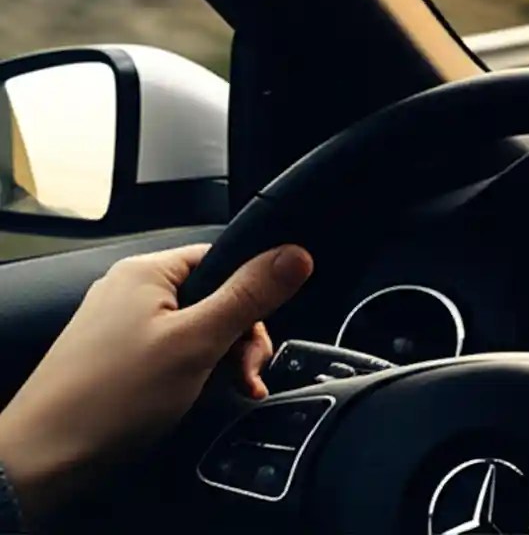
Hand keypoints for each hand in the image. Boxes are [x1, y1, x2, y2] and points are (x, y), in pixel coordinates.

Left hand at [0, 243, 312, 528]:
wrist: (44, 461)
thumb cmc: (108, 400)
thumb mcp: (196, 343)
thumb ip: (249, 296)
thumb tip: (295, 255)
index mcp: (148, 271)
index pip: (226, 260)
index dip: (253, 300)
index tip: (258, 340)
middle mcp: (133, 292)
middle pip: (217, 299)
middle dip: (239, 341)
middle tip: (242, 378)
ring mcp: (123, 327)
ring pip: (198, 331)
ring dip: (221, 363)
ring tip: (221, 394)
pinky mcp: (120, 359)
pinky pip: (174, 354)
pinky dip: (194, 376)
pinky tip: (197, 399)